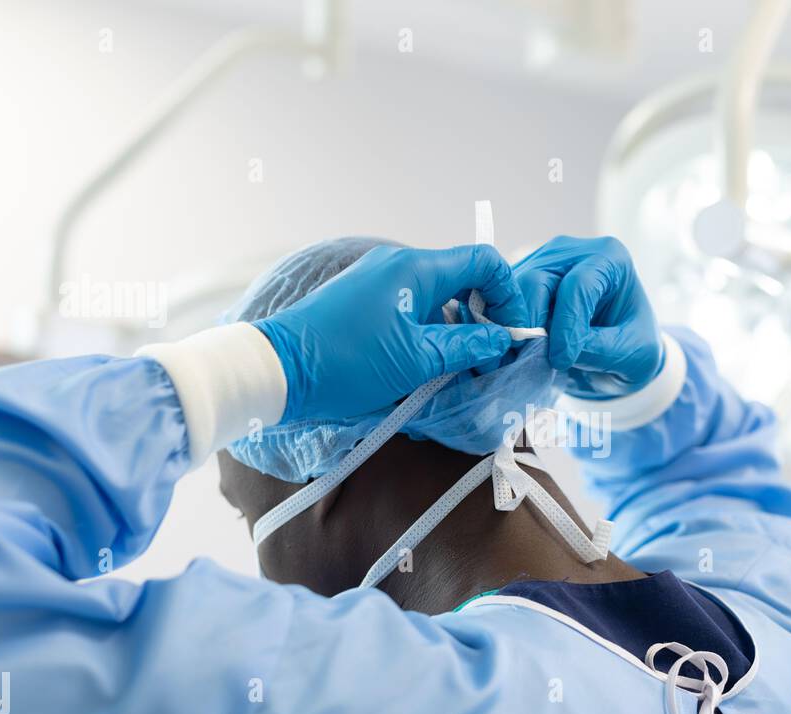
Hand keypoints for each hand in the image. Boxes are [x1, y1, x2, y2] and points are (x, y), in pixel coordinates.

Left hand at [253, 244, 526, 421]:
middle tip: (488, 363)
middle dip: (483, 322)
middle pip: (462, 283)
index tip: (511, 332)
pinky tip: (430, 371)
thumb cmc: (345, 362)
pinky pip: (413, 313)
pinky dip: (430, 337)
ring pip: (438, 303)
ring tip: (460, 375)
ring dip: (456, 335)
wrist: (278, 369)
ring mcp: (380, 283)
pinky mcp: (366, 304)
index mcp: (416, 268)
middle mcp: (400, 266)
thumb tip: (502, 339)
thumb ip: (466, 346)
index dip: (507, 295)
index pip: (483, 262)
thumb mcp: (416, 360)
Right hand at [512, 236, 663, 398]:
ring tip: (522, 359)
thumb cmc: (635, 346)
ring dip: (514, 327)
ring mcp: (543, 263)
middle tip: (532, 358)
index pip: (578, 285)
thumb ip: (598, 350)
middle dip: (530, 323)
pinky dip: (506, 328)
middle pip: (537, 280)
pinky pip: (504, 302)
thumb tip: (554, 350)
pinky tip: (513, 352)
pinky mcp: (523, 282)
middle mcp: (572, 252)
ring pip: (513, 291)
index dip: (567, 325)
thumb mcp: (632, 354)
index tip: (562, 359)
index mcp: (610, 259)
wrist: (621, 353)